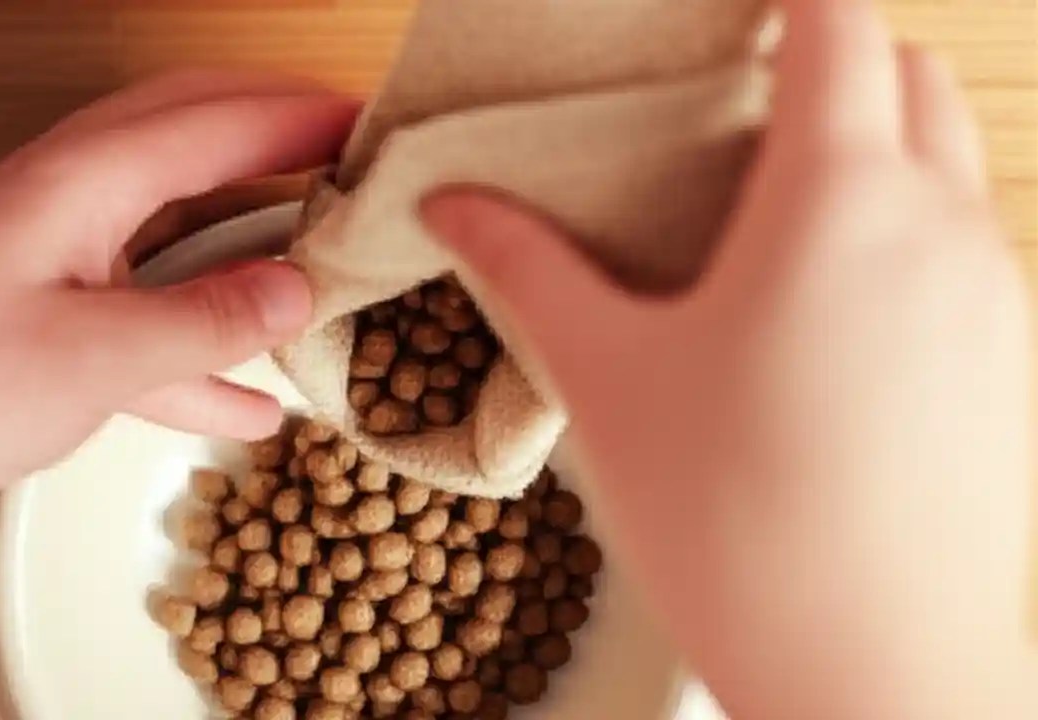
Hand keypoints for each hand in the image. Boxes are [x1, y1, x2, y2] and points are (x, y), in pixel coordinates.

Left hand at [0, 71, 355, 718]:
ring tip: (314, 274)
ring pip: (175, 237)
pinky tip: (253, 405)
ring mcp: (54, 267)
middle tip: (349, 163)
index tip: (377, 124)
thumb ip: (207, 320)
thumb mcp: (96, 353)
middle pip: (191, 147)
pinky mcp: (46, 333)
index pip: (215, 121)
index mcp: (78, 179)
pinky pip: (147, 326)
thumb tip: (299, 291)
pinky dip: (203, 358)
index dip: (303, 116)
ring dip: (246, 254)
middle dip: (274, 145)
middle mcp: (67, 206)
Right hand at [425, 2, 1033, 717]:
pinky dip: (915, 226)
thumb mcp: (607, 378)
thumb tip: (449, 204)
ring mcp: (996, 296)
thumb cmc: (734, 524)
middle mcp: (940, 227)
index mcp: (837, 200)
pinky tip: (838, 308)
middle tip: (753, 101)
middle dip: (840, 58)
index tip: (748, 6)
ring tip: (787, 206)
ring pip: (952, 161)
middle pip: (910, 75)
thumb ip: (526, 266)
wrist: (873, 676)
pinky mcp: (1015, 364)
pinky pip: (972, 246)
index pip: (838, 22)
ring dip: (883, 143)